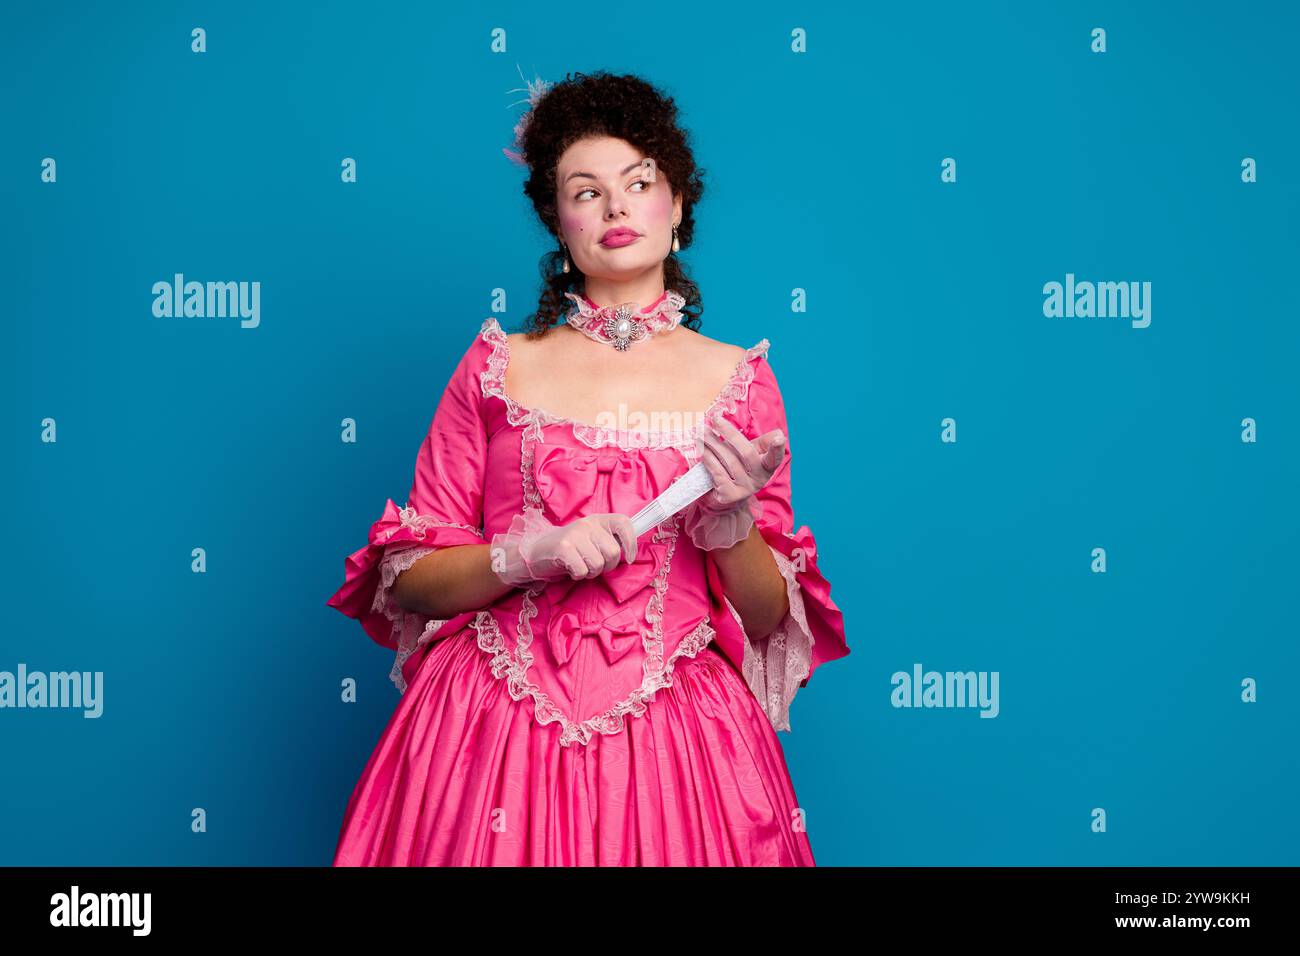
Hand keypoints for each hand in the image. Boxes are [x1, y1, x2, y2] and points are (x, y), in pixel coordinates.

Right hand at [490, 511, 638, 586]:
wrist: (535, 552)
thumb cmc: (568, 550)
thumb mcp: (589, 539)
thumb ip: (608, 541)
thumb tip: (630, 552)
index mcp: (597, 520)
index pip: (624, 523)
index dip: (631, 542)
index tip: (629, 558)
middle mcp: (587, 524)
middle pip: (614, 552)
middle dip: (607, 566)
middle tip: (592, 566)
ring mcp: (574, 535)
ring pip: (599, 564)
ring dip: (591, 573)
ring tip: (580, 566)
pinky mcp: (563, 548)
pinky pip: (583, 570)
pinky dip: (578, 575)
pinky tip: (570, 569)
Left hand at [694, 415, 785, 514]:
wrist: (729, 494)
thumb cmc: (742, 465)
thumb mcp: (754, 453)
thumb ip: (764, 442)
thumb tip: (778, 434)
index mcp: (768, 466)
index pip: (775, 456)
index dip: (777, 448)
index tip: (779, 438)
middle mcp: (760, 479)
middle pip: (746, 452)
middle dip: (729, 433)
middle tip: (714, 420)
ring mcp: (745, 488)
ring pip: (729, 460)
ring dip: (713, 443)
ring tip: (701, 432)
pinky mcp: (730, 495)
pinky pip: (717, 472)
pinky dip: (708, 458)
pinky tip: (702, 449)